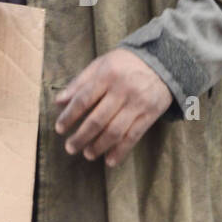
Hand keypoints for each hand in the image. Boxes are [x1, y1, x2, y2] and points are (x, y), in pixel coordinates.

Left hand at [54, 48, 172, 167]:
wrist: (163, 61)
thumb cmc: (125, 63)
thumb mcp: (101, 64)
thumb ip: (79, 83)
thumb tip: (58, 101)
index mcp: (107, 74)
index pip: (83, 99)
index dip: (69, 116)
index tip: (59, 129)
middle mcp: (122, 90)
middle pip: (98, 119)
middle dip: (81, 136)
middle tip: (70, 147)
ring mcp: (138, 103)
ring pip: (115, 131)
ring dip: (99, 146)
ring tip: (87, 154)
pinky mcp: (150, 114)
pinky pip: (133, 136)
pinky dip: (121, 151)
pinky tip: (110, 161)